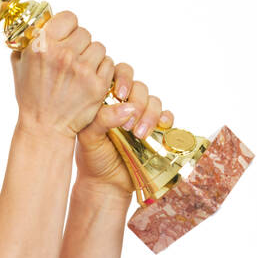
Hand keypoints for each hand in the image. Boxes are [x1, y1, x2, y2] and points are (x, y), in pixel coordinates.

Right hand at [11, 10, 115, 140]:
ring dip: (92, 57)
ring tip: (81, 71)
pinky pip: (108, 64)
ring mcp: (82, 70)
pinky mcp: (97, 84)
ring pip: (99, 47)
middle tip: (72, 59)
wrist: (44, 127)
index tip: (66, 37)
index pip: (69, 18)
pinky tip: (89, 80)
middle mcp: (63, 55)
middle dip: (80, 44)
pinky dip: (101, 70)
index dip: (68, 27)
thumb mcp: (19, 66)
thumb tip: (35, 23)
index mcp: (43, 46)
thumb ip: (27, 42)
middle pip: (85, 33)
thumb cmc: (31, 97)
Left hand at [74, 63, 173, 197]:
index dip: (123, 79)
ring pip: (154, 101)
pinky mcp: (156, 130)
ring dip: (150, 114)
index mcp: (107, 98)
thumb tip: (128, 108)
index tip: (120, 94)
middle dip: (138, 102)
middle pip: (139, 87)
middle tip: (128, 125)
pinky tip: (161, 126)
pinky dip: (166, 118)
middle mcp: (125, 103)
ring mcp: (142, 115)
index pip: (118, 74)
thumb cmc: (92, 158)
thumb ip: (101, 120)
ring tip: (139, 135)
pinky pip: (167, 116)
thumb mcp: (89, 138)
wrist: (104, 184)